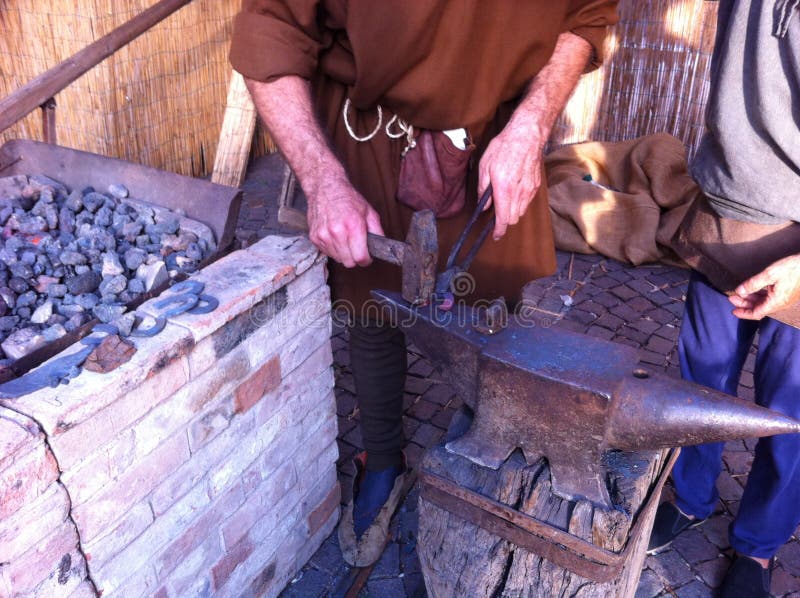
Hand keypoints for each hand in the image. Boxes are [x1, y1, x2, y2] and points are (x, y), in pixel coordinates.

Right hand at [306, 175, 383, 267]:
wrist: (325, 188)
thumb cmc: (347, 198)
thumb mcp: (369, 212)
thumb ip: (378, 232)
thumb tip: (381, 247)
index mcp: (353, 226)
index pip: (360, 258)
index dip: (366, 260)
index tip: (367, 256)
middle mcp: (337, 232)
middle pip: (349, 262)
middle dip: (355, 258)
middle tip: (357, 247)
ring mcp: (323, 235)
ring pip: (338, 259)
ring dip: (343, 253)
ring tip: (345, 239)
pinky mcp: (314, 237)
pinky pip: (327, 253)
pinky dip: (333, 248)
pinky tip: (335, 237)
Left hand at [478, 113, 544, 240]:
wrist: (527, 135)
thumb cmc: (504, 147)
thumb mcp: (485, 166)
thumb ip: (483, 189)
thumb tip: (483, 205)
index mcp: (504, 189)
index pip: (503, 219)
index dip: (498, 231)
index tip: (495, 235)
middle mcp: (519, 192)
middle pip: (513, 219)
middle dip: (504, 220)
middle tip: (496, 210)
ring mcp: (529, 190)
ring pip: (521, 212)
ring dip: (512, 212)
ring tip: (504, 199)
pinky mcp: (536, 186)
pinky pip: (527, 202)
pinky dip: (519, 203)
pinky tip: (513, 192)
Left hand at [729, 254, 799, 319]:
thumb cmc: (794, 268)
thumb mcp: (770, 274)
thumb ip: (753, 283)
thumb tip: (740, 291)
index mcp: (776, 302)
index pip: (757, 313)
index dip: (744, 313)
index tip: (733, 310)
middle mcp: (780, 303)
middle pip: (759, 308)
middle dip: (744, 304)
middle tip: (732, 297)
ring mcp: (784, 299)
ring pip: (764, 303)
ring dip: (751, 299)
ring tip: (740, 293)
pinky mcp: (786, 293)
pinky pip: (770, 298)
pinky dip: (759, 296)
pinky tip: (753, 290)